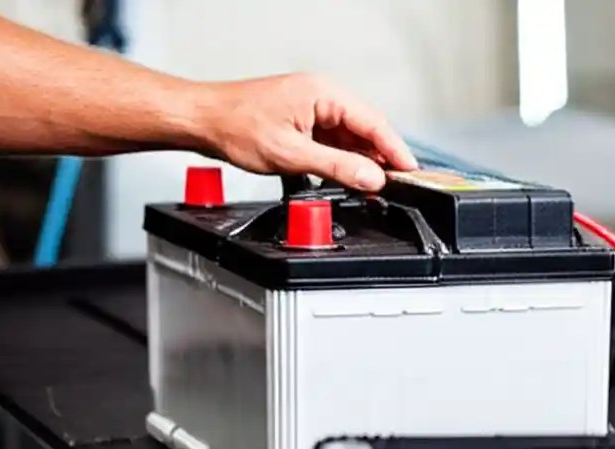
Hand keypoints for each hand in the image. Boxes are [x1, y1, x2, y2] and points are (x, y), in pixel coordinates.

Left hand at [193, 73, 418, 191]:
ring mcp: (314, 107)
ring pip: (351, 138)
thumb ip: (338, 168)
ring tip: (368, 188)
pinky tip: (344, 178)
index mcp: (325, 93)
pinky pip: (334, 141)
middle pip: (367, 130)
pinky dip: (341, 160)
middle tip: (394, 187)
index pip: (375, 123)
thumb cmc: (235, 125)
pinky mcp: (304, 121)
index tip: (412, 173)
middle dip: (380, 160)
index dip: (396, 151)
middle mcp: (323, 96)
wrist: (202, 120)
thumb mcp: (292, 154)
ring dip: (359, 162)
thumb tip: (372, 178)